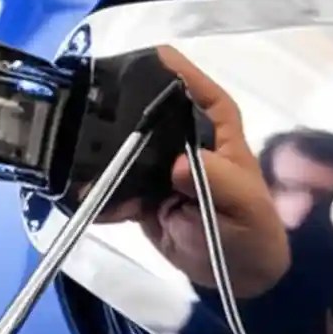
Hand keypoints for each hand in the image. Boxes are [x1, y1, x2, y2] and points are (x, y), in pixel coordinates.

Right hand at [100, 46, 289, 297]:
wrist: (240, 278)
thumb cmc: (253, 232)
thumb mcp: (244, 206)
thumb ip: (218, 182)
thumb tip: (180, 165)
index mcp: (218, 134)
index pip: (201, 93)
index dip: (180, 73)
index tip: (154, 55)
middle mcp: (186, 144)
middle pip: (153, 116)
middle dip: (125, 112)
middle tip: (93, 108)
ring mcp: (161, 171)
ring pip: (128, 153)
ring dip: (105, 159)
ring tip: (79, 161)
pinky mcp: (142, 197)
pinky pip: (117, 191)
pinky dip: (102, 197)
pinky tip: (87, 200)